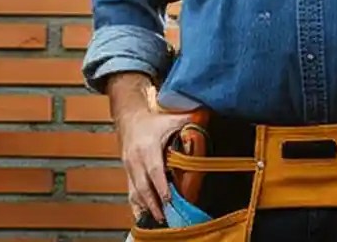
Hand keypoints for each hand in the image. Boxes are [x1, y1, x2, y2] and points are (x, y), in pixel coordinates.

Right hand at [117, 107, 191, 224]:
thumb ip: (189, 121)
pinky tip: (146, 214)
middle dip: (153, 203)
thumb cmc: (152, 121)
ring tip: (159, 219)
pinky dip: (138, 205)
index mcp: (148, 148)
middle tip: (165, 216)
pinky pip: (131, 192)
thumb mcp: (170, 119)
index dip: (161, 187)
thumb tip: (208, 118)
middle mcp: (136, 160)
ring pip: (136, 192)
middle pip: (143, 186)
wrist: (129, 118)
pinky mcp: (128, 173)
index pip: (154, 170)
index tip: (169, 200)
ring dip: (146, 207)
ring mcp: (130, 168)